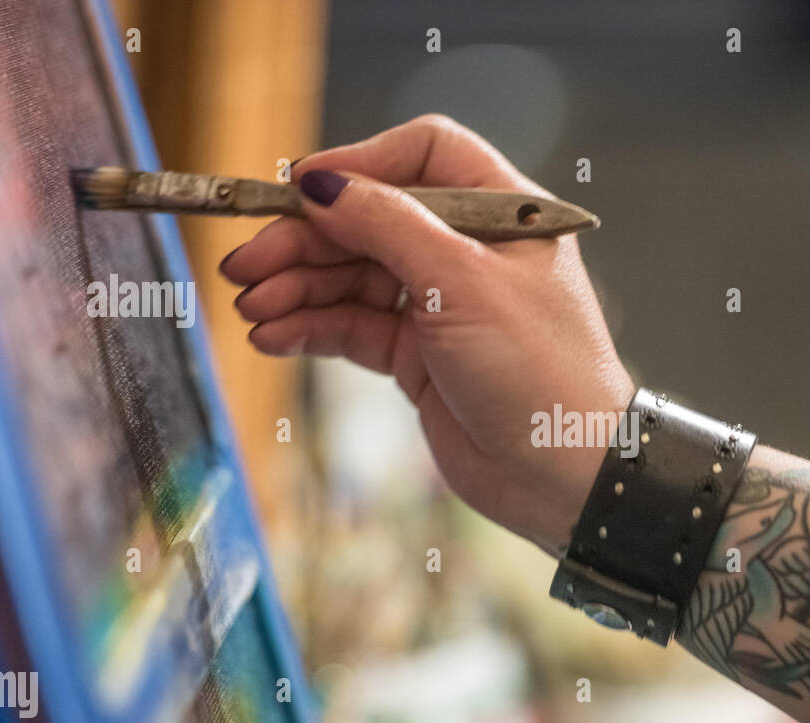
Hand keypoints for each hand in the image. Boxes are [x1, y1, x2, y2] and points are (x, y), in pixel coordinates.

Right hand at [219, 115, 632, 552]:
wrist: (564, 477)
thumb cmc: (541, 374)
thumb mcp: (462, 283)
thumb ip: (388, 226)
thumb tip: (323, 185)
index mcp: (503, 214)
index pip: (422, 157)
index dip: (360, 166)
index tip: (301, 189)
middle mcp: (470, 253)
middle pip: (372, 220)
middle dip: (306, 240)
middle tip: (245, 264)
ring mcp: (442, 306)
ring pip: (353, 277)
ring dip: (297, 288)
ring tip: (250, 306)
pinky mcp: (419, 357)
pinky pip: (353, 328)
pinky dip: (310, 328)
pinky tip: (270, 336)